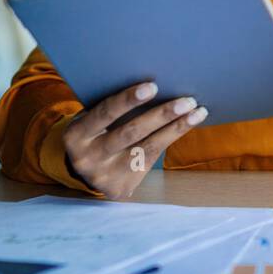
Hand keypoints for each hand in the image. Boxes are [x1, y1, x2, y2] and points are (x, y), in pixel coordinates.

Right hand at [63, 82, 207, 199]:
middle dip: (161, 115)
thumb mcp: (92, 120)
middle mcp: (87, 158)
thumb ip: (111, 107)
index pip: (104, 113)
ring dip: (175, 127)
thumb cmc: (95, 131)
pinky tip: (188, 124)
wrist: (85, 170)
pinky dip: (171, 138)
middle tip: (186, 101)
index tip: (153, 86)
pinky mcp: (121, 188)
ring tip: (197, 111)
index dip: (128, 100)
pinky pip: (151, 159)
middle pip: (130, 133)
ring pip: (147, 148)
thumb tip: (154, 85)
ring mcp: (104, 176)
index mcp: (75, 135)